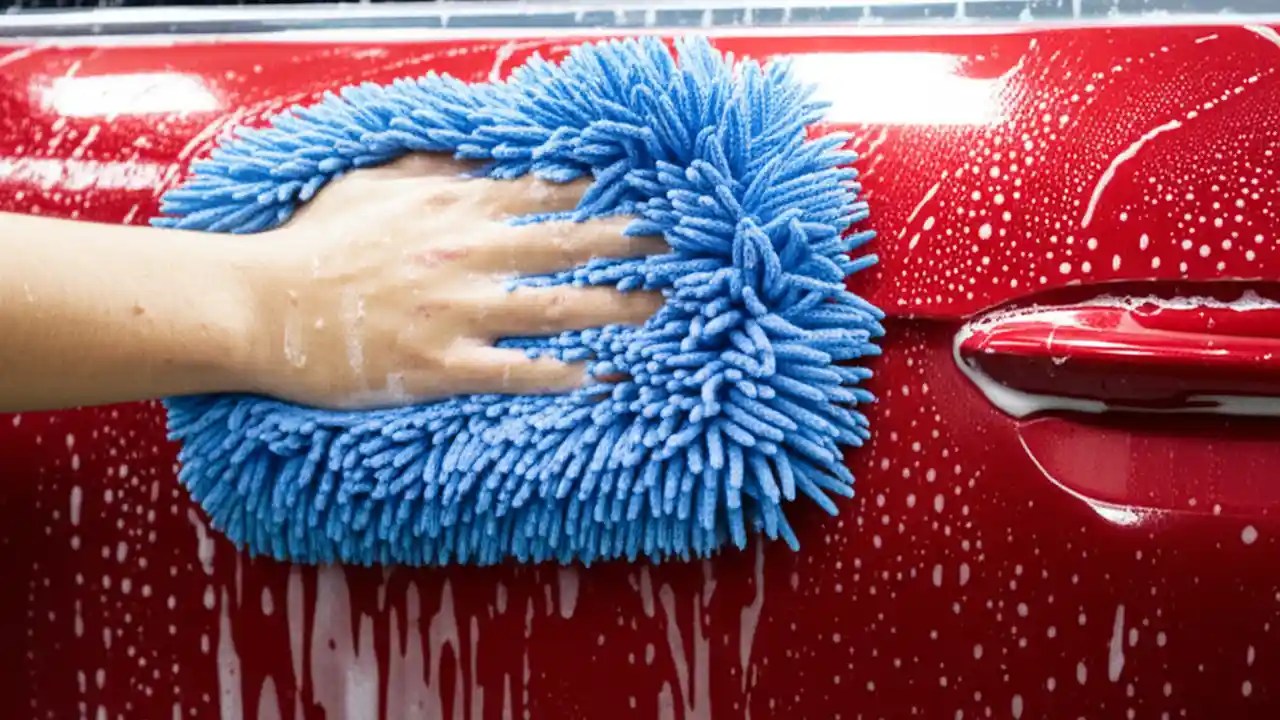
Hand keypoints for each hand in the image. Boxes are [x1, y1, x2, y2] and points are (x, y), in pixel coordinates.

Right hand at [242, 155, 665, 409]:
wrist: (259, 303)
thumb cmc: (313, 242)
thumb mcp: (373, 180)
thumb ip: (435, 165)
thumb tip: (484, 155)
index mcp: (452, 203)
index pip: (548, 191)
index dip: (606, 194)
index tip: (651, 196)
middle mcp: (467, 251)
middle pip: (571, 244)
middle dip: (633, 246)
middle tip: (687, 250)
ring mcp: (456, 310)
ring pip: (558, 306)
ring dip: (619, 309)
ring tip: (669, 313)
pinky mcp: (440, 364)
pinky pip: (517, 370)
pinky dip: (565, 373)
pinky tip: (606, 377)